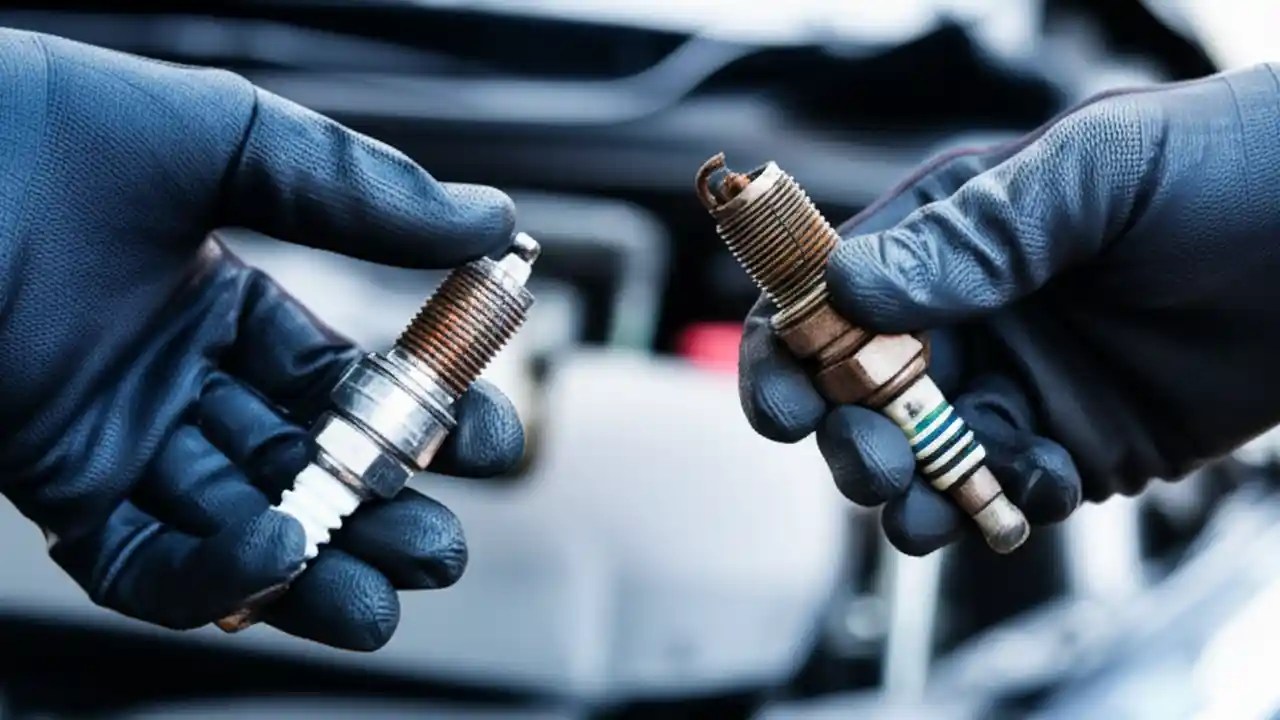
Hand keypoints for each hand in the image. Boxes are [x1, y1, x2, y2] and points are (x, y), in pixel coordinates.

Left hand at [0, 29, 523, 648]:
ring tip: (384, 602)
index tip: (489, 439)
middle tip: (441, 553)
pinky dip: (214, 573)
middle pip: (303, 469)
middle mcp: (178, 380)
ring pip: (236, 527)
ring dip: (314, 572)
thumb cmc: (41, 125)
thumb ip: (356, 189)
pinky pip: (142, 559)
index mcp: (222, 303)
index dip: (423, 417)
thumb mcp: (220, 137)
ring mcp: (117, 438)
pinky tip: (274, 553)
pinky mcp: (55, 485)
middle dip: (376, 518)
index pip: (345, 380)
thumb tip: (492, 225)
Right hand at [739, 62, 1279, 554]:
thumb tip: (850, 288)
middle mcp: (972, 313)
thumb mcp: (1095, 176)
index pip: (833, 295)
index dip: (793, 351)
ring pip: (928, 454)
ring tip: (925, 516)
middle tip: (872, 470)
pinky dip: (1014, 500)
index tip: (788, 404)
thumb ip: (975, 234)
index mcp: (951, 236)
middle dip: (851, 440)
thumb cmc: (1228, 170)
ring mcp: (1023, 381)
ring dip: (914, 492)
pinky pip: (1015, 488)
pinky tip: (1055, 482)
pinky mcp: (1079, 444)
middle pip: (864, 391)